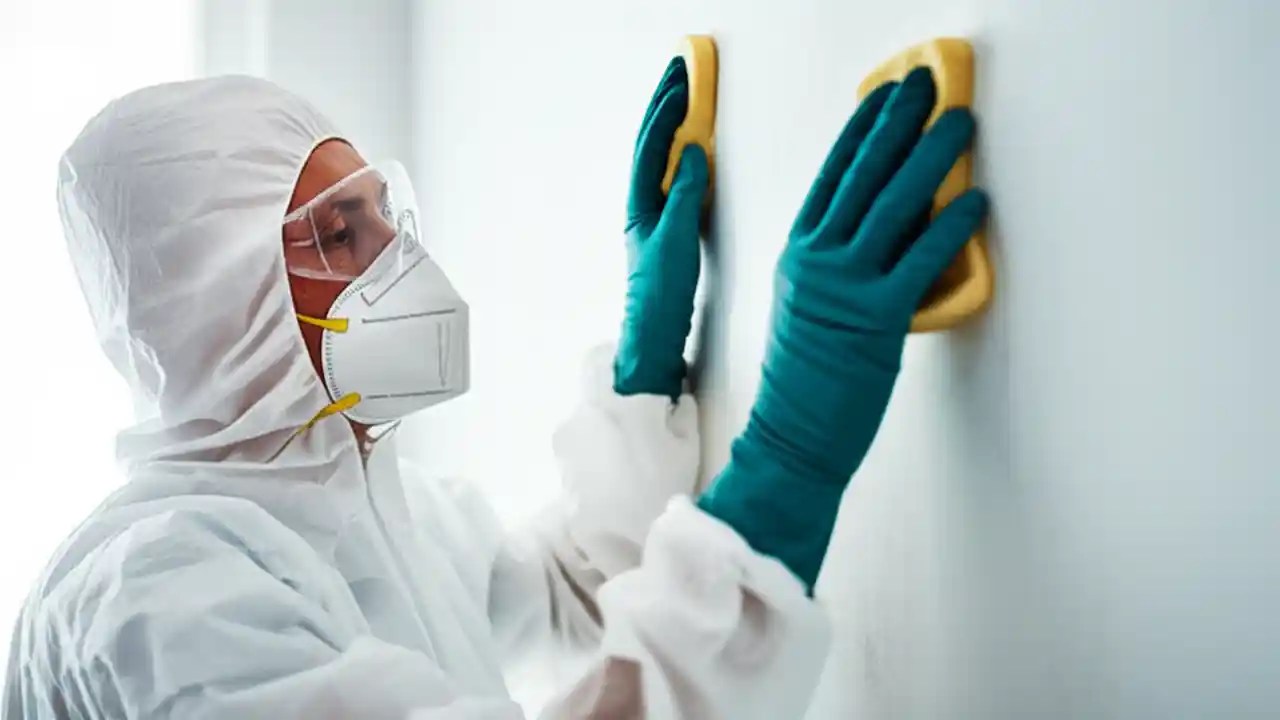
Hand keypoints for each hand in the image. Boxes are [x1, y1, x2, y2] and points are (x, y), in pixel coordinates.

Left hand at [613, 57, 709, 399]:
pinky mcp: (671, 233)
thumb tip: (690, 152)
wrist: (655, 337)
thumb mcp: (675, 239)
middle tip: (680, 76)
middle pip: (651, 147)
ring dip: (673, 129)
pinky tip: (696, 155)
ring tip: (688, 102)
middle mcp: (643, 208)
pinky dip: (685, 158)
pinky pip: (676, 182)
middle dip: (665, 109)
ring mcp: (656, 220)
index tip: (681, 82)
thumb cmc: (660, 294)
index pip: (650, 145)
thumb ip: (684, 193)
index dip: (666, 112)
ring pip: (662, 162)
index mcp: (639, 205)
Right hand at [697, 67, 989, 589]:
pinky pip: (920, 258)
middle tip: (925, 87)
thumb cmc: (801, 383)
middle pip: (862, 176)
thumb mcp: (806, 309)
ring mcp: (844, 287)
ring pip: (892, 204)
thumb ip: (835, 269)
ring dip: (930, 157)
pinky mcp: (878, 318)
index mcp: (797, 255)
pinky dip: (950, 225)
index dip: (860, 131)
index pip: (830, 177)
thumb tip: (883, 236)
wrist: (790, 437)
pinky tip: (975, 200)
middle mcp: (816, 260)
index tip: (882, 97)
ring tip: (958, 124)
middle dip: (897, 124)